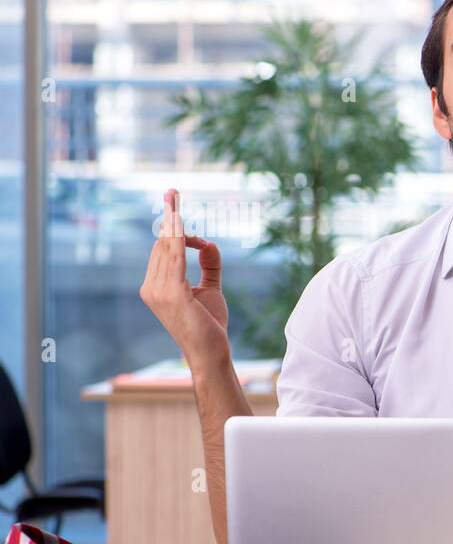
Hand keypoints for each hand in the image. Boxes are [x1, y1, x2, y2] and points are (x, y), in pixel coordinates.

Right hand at [139, 189, 230, 370]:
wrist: (210, 353)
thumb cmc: (209, 325)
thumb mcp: (210, 289)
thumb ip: (209, 265)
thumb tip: (208, 241)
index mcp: (155, 286)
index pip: (163, 250)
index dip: (170, 227)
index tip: (172, 202)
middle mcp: (151, 287)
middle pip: (162, 244)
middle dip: (169, 217)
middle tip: (173, 190)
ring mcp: (158, 291)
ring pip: (167, 247)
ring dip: (172, 222)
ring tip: (173, 197)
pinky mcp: (171, 293)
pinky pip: (174, 258)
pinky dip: (176, 238)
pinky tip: (179, 222)